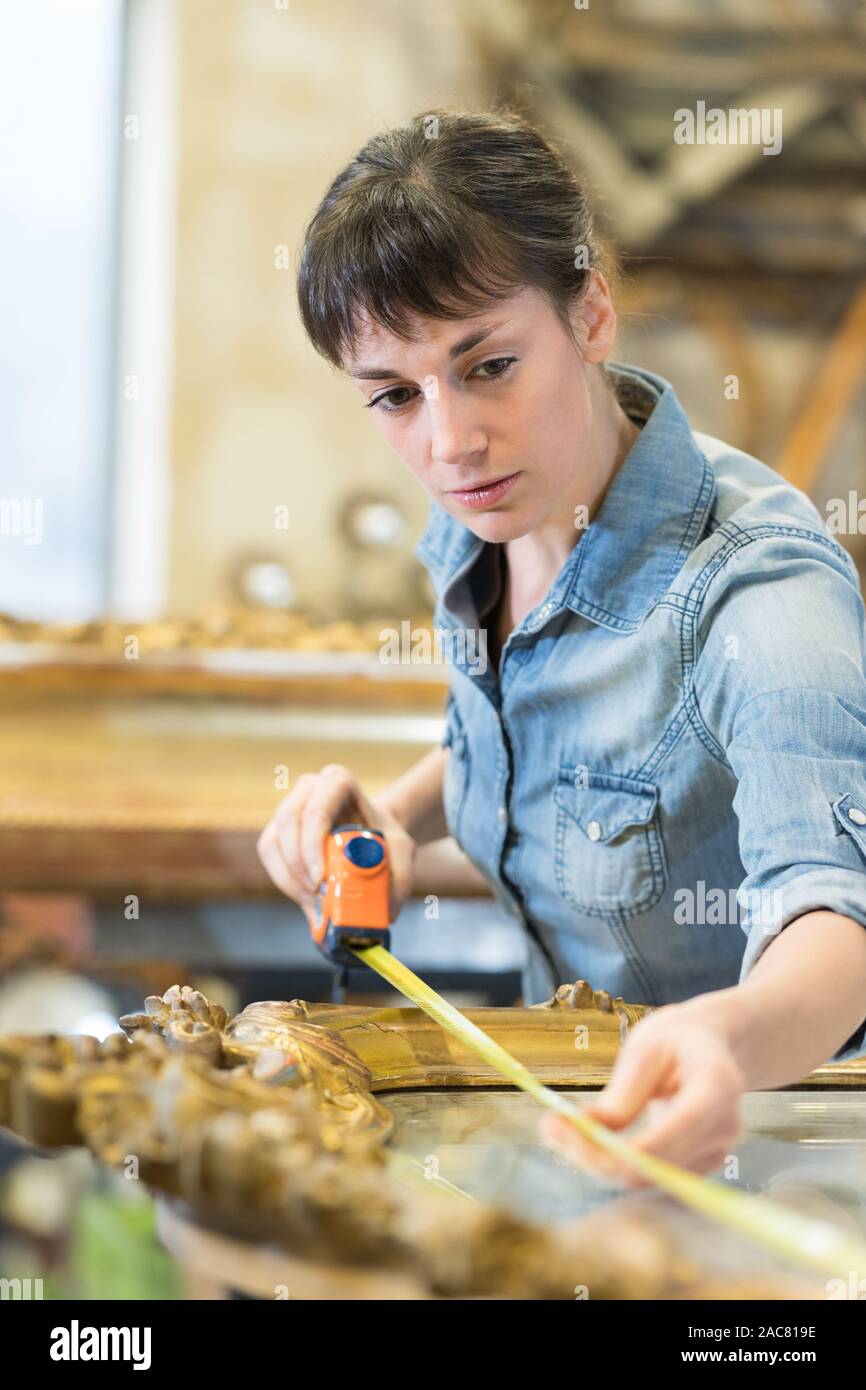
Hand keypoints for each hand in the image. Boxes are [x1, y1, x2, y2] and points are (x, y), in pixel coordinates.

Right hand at [256, 763, 416, 933]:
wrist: (376, 837)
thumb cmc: (387, 839)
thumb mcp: (403, 850)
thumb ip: (399, 877)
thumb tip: (383, 913)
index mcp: (337, 781)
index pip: (315, 808)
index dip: (311, 844)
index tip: (322, 878)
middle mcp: (309, 788)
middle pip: (288, 821)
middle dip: (298, 865)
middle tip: (317, 894)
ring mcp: (290, 807)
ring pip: (272, 841)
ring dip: (289, 877)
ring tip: (313, 900)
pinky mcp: (278, 830)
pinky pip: (269, 855)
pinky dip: (284, 880)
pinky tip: (306, 897)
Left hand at [539, 1003, 746, 1186]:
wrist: (713, 1045)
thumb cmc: (679, 1038)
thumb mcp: (646, 1047)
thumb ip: (622, 1093)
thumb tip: (584, 1128)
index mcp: (716, 1089)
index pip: (664, 1141)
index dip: (612, 1149)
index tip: (563, 1131)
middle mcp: (723, 1128)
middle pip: (652, 1168)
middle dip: (594, 1155)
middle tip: (548, 1127)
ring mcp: (716, 1151)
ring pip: (647, 1178)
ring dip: (597, 1160)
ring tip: (558, 1128)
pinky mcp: (700, 1164)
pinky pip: (651, 1175)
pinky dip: (614, 1161)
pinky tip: (587, 1138)